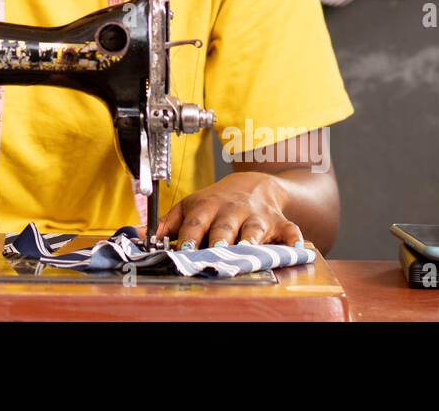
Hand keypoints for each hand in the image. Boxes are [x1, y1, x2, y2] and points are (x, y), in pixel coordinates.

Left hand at [155, 172, 304, 248]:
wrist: (253, 184)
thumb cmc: (215, 202)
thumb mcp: (189, 206)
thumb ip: (166, 223)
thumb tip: (142, 237)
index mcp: (206, 207)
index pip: (195, 223)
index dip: (188, 236)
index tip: (181, 249)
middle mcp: (232, 211)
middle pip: (223, 227)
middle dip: (218, 241)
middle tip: (213, 254)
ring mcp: (257, 217)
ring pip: (254, 230)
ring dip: (251, 240)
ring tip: (248, 251)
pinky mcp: (280, 224)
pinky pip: (290, 231)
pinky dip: (294, 239)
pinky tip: (296, 248)